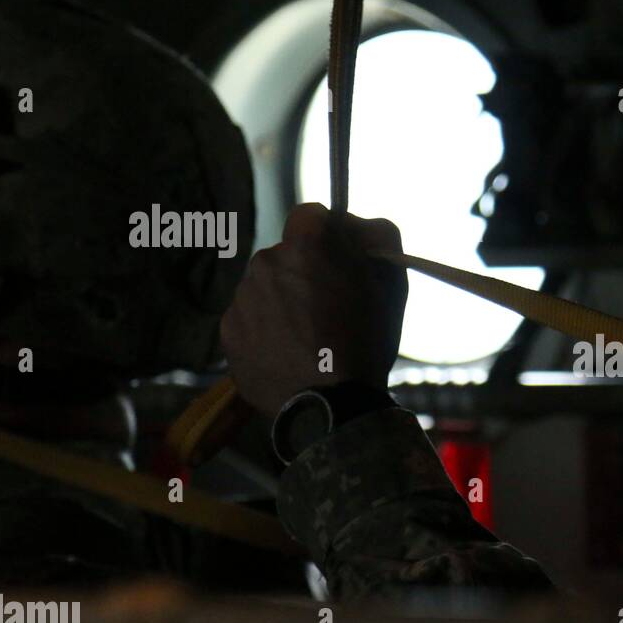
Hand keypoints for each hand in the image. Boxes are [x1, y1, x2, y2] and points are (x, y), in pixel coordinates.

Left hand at [220, 203, 407, 415]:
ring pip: (266, 290)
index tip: (339, 263)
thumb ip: (378, 236)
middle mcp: (267, 260)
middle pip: (286, 257)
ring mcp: (243, 296)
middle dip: (304, 275)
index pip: (311, 216)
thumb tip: (356, 227)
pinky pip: (250, 322)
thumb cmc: (366, 341)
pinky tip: (289, 357)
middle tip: (329, 313)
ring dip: (284, 305)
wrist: (330, 406)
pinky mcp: (228, 330)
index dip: (328, 237)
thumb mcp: (393, 283)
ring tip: (309, 342)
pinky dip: (266, 334)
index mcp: (307, 243)